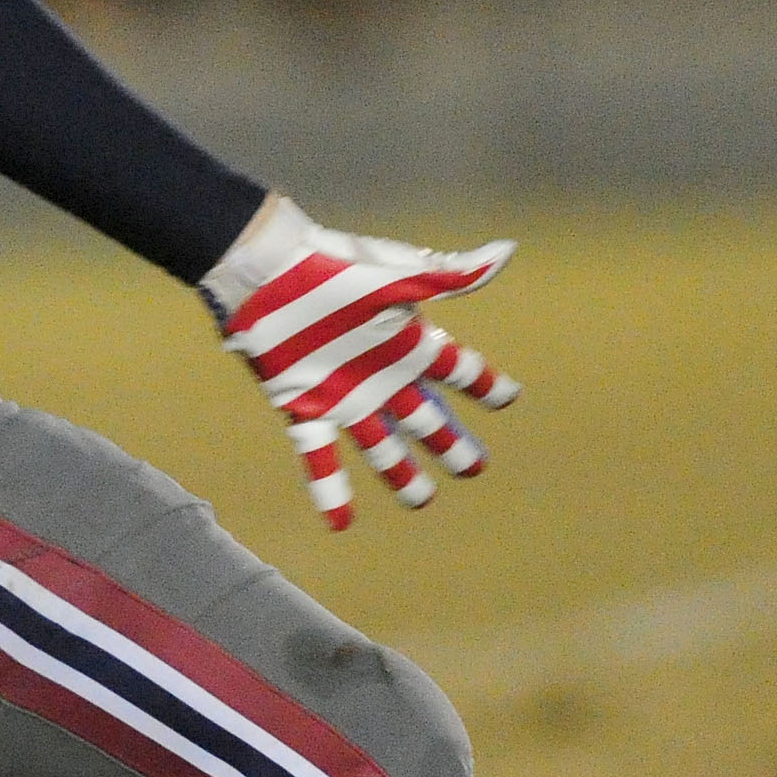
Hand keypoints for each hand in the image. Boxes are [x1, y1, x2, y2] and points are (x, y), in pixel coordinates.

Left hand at [199, 195, 519, 528]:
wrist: (267, 271)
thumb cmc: (334, 265)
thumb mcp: (398, 273)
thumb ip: (450, 275)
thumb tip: (505, 253)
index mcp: (406, 342)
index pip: (457, 369)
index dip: (483, 384)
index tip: (509, 398)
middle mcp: (380, 375)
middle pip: (425, 419)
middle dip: (450, 443)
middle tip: (475, 467)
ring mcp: (344, 396)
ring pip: (381, 446)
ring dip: (400, 474)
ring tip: (420, 500)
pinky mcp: (304, 407)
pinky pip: (320, 456)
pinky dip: (330, 490)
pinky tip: (341, 522)